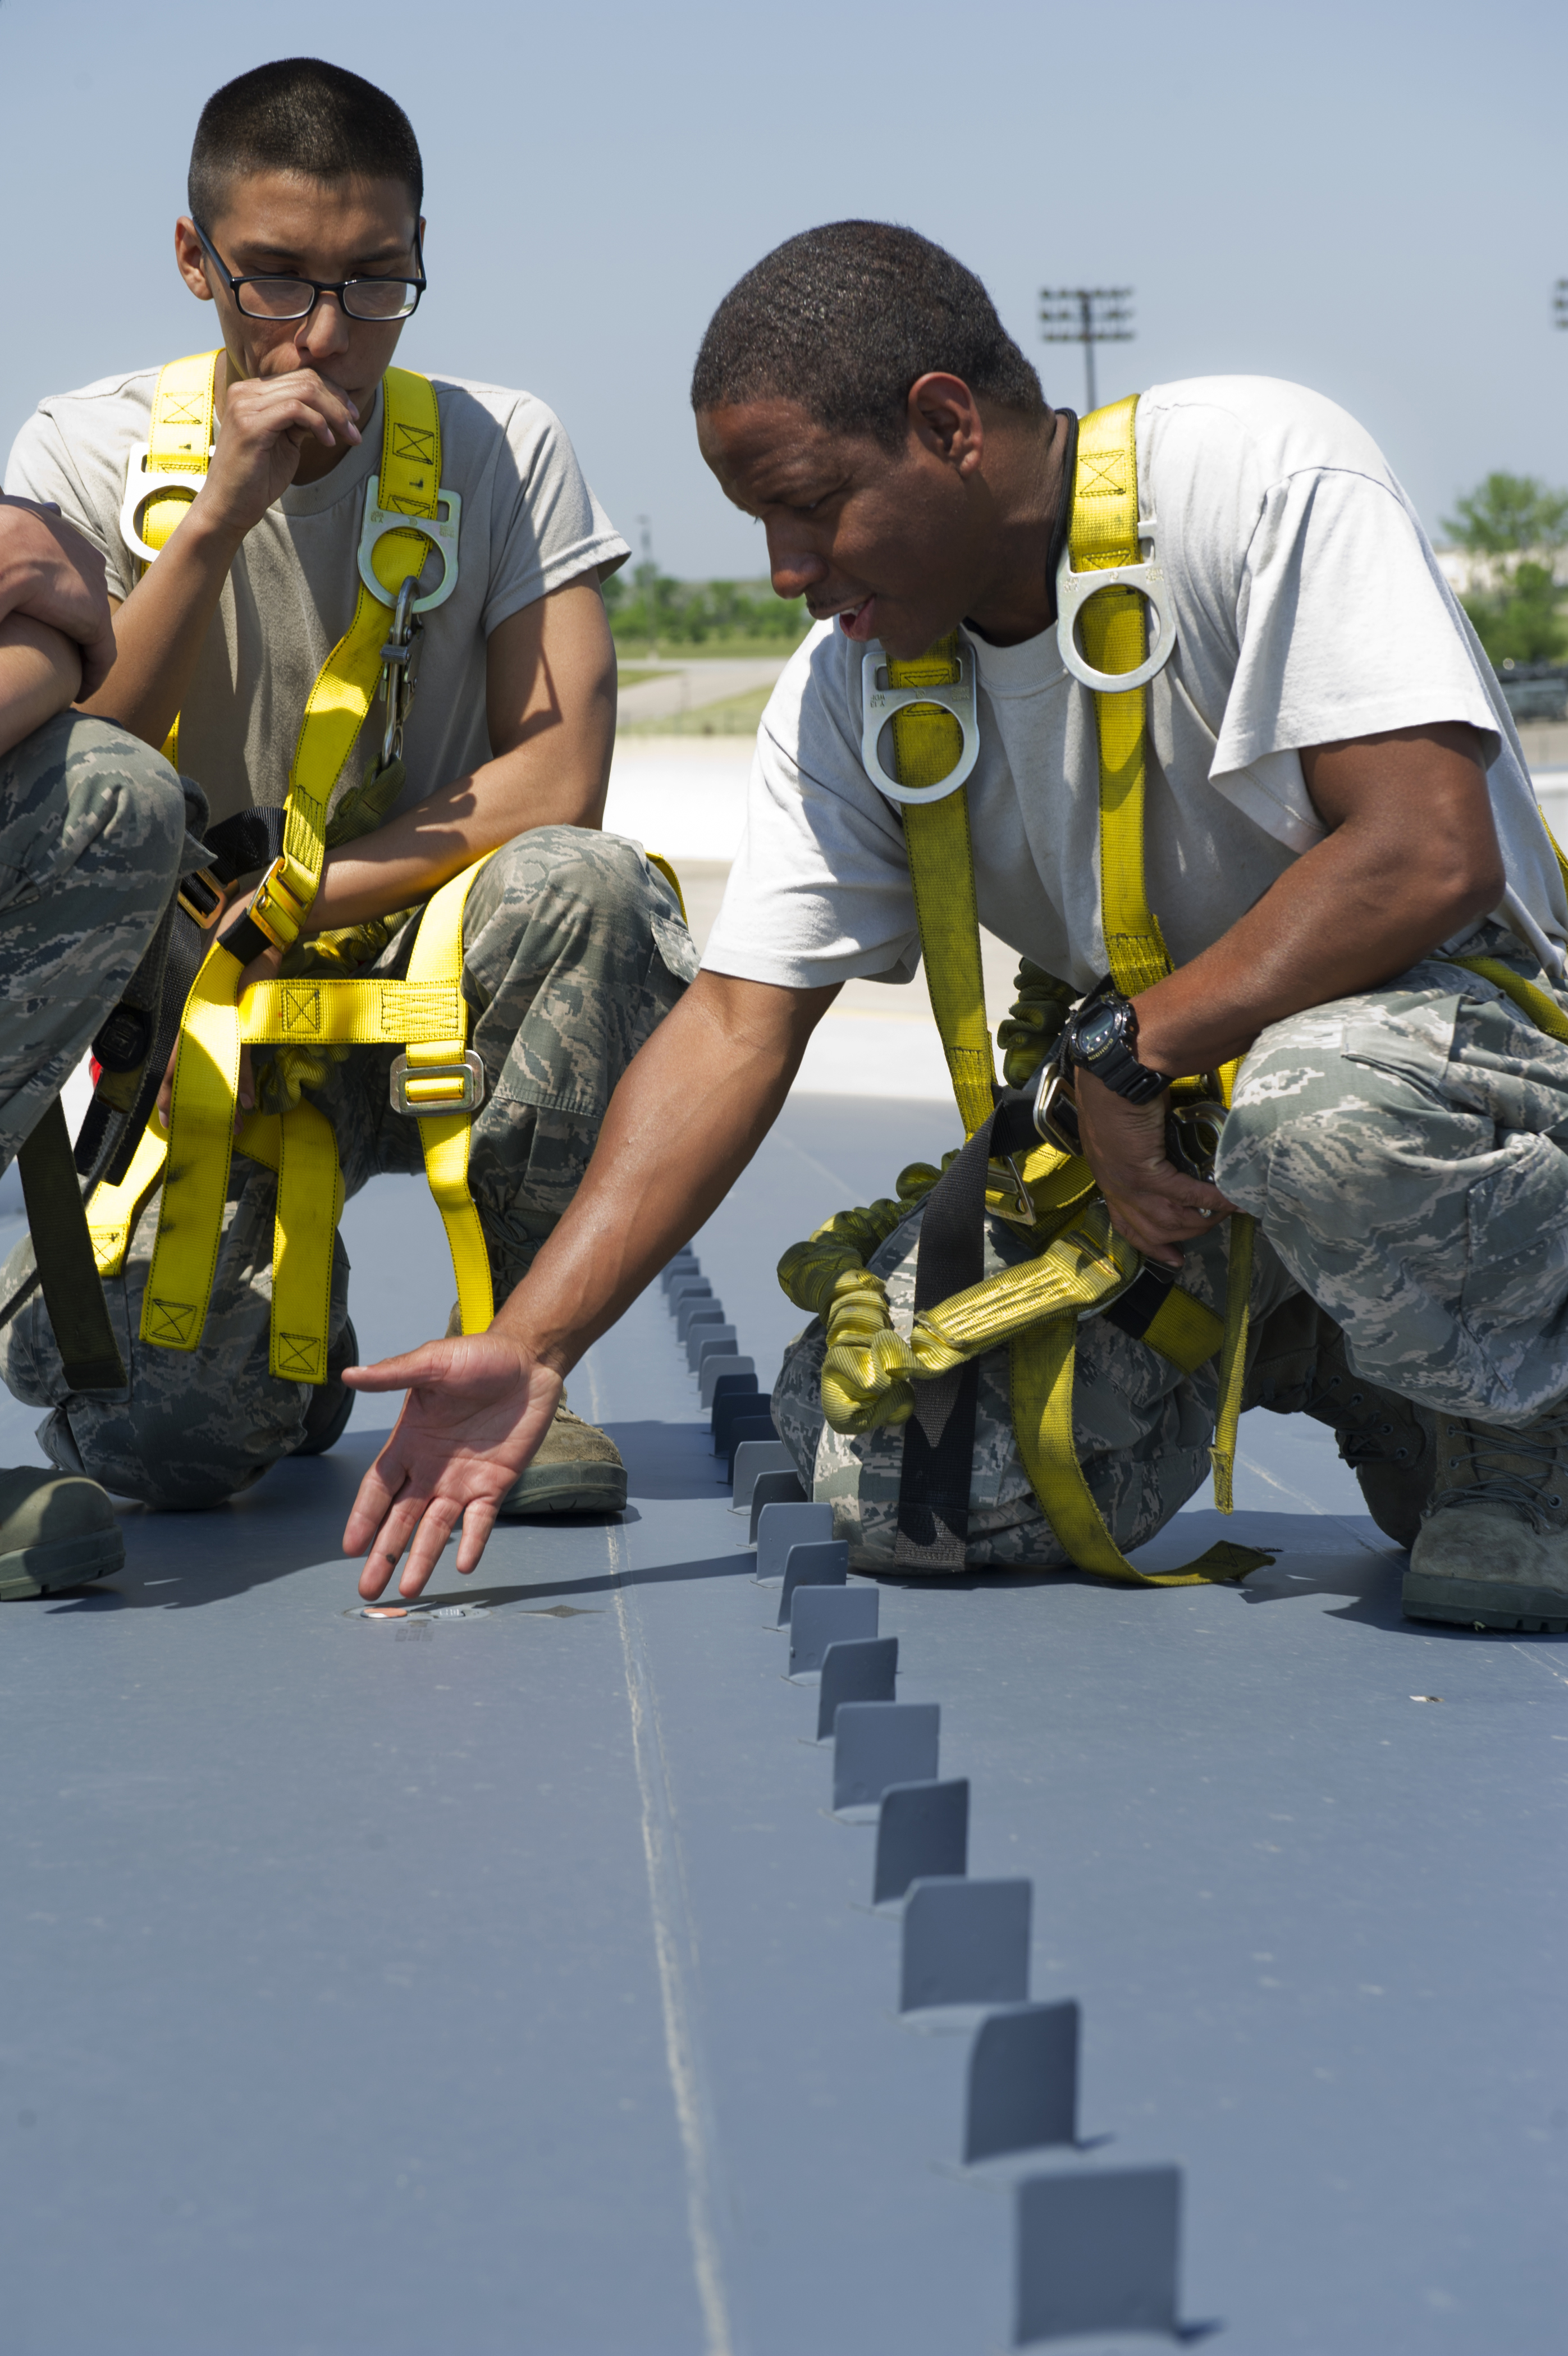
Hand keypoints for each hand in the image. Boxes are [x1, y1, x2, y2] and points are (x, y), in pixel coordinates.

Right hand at [0, 498, 116, 695]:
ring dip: (80, 650)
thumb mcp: (0, 518)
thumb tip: (31, 517)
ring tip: (66, 674)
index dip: (54, 587)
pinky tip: (80, 691)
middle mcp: (82, 556)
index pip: (63, 562)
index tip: (40, 607)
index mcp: (55, 533)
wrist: (0, 549)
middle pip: (82, 593)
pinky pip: (101, 655)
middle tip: (54, 644)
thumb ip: (7, 516)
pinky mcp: (96, 620)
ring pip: (92, 627)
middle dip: (69, 617)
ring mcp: (92, 588)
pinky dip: (93, 674)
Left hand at [154, 898, 270, 1128]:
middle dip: (179, 1101)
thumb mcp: (231, 1003)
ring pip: (210, 1069)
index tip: (163, 1112)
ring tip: (228, 1125)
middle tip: (177, 1127)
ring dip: (219, 1100)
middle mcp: (200, 1020)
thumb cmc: (244, 967)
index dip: (167, 1086)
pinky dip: (241, 1081)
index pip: (175, 1058)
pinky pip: (238, 1057)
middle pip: (183, 1068)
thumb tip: (228, 1054)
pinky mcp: (239, 1018)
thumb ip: (226, 1028)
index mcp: (194, 1017)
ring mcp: (218, 1020)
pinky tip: (244, 1102)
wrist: (254, 935)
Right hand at [198, 367, 361, 541]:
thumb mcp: (286, 441)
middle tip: (355, 428)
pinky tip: (328, 442)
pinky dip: (319, 424)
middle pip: (306, 380)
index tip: (352, 416)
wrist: (230, 506)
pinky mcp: (250, 424)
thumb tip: (328, 408)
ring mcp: (245, 405)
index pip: (301, 377)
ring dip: (334, 414)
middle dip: (339, 403)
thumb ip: (301, 420)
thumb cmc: (258, 479)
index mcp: (253, 392)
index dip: (333, 393)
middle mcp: (246, 392)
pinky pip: (295, 409)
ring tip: (349, 436)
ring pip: (304, 391)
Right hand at [341, 1331, 563, 1597]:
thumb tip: (350, 1375)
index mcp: (409, 1443)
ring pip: (436, 1528)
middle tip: (368, 1591)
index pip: (379, 1489)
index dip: (364, 1517)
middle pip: (401, 1520)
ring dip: (422, 1558)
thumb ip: (394, 1375)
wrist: (528, 1360)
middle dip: (384, 1554)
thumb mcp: (433, 1363)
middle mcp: (431, 1470)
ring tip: (408, 1591)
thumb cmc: (476, 1357)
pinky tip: (464, 1565)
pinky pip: (481, 1521)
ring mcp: (463, 1481)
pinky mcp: (496, 1484)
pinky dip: (473, 1543)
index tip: (349, 1547)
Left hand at [1071, 1068, 1235, 1265]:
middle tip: (1215, 1224)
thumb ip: (1143, 1151)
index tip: (1174, 1258)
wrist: (1114, 1075)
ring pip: (1169, 1220)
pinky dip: (1210, 1200)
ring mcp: (1127, 1183)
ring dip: (1202, 1218)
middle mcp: (1114, 1187)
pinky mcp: (1144, 1172)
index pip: (1126, 1224)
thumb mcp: (1126, 1132)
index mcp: (1108, 1178)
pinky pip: (1183, 1196)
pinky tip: (1230, 1200)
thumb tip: (1173, 1156)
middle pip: (1152, 1230)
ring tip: (1228, 1210)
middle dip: (1187, 1235)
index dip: (1151, 1244)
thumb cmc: (1120, 1092)